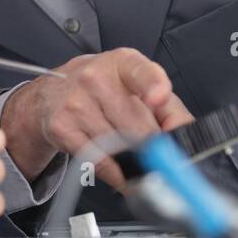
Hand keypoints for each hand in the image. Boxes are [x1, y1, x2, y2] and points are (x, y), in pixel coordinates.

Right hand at [0, 48, 192, 190]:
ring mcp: (76, 103)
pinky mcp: (63, 127)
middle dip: (153, 146)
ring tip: (139, 162)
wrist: (52, 94)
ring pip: (119, 146)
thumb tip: (186, 136)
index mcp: (123, 63)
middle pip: (137, 124)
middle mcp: (97, 78)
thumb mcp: (136, 85)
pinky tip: (122, 173)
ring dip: (135, 162)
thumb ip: (168, 107)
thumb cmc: (102, 88)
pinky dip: (116, 173)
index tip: (160, 98)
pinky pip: (98, 160)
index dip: (153, 86)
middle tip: (161, 157)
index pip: (141, 71)